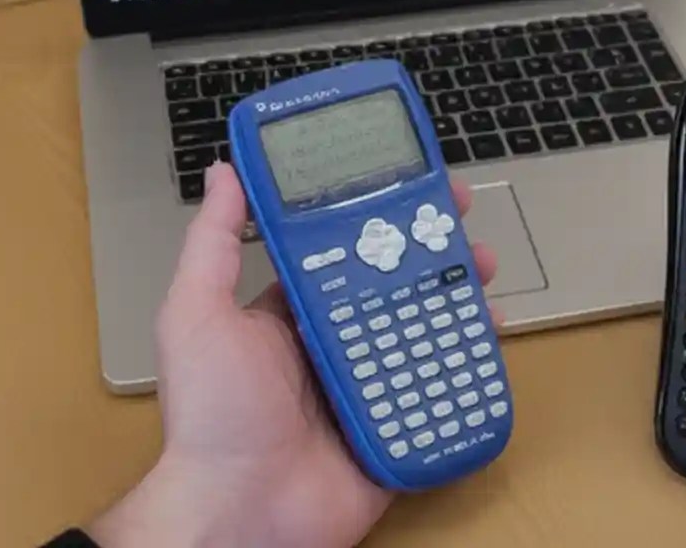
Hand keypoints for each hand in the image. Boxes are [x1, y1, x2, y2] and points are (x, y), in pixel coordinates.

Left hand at [89, 163, 499, 547]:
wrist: (240, 512)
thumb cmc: (212, 415)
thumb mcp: (196, 316)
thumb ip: (213, 245)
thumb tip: (225, 172)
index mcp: (293, 311)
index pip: (343, 250)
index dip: (377, 214)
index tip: (408, 184)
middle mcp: (335, 341)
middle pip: (395, 282)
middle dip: (432, 247)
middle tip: (464, 221)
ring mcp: (370, 382)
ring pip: (424, 326)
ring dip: (457, 293)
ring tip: (484, 269)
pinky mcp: (398, 422)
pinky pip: (441, 384)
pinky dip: (469, 358)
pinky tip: (489, 333)